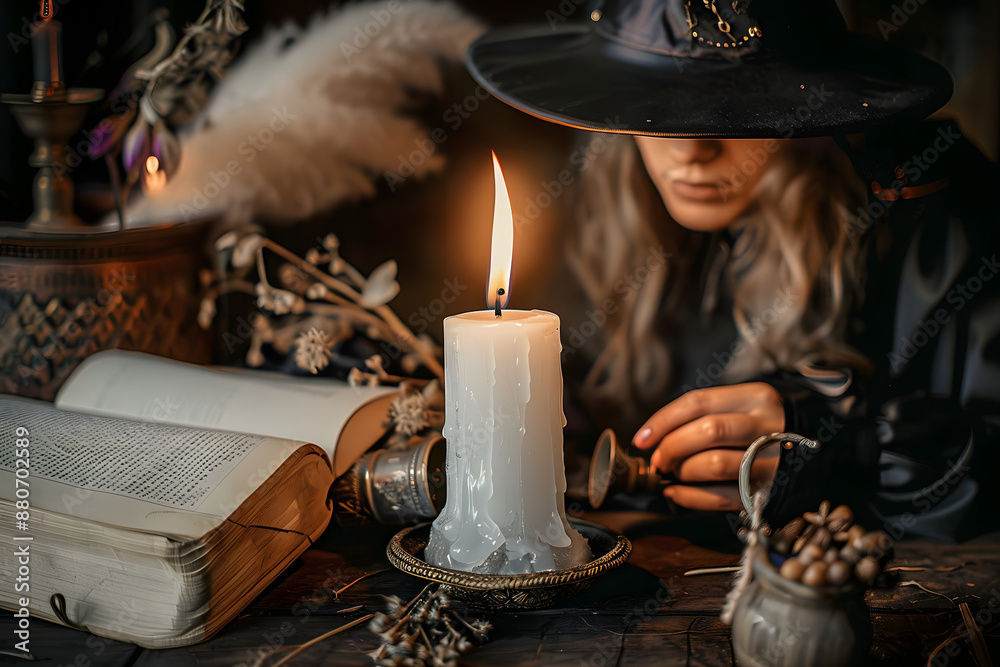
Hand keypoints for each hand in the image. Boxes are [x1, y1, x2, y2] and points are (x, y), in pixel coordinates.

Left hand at [633, 383, 784, 510]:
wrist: (821, 443)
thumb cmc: (761, 423)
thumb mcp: (740, 405)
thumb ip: (702, 415)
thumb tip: (652, 438)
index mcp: (756, 397)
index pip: (698, 403)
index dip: (662, 421)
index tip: (641, 439)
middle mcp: (769, 426)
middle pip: (708, 432)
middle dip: (672, 447)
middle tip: (658, 459)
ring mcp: (773, 461)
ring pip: (715, 464)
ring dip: (683, 472)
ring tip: (672, 473)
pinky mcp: (771, 490)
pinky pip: (724, 497)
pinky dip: (692, 498)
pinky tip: (676, 493)